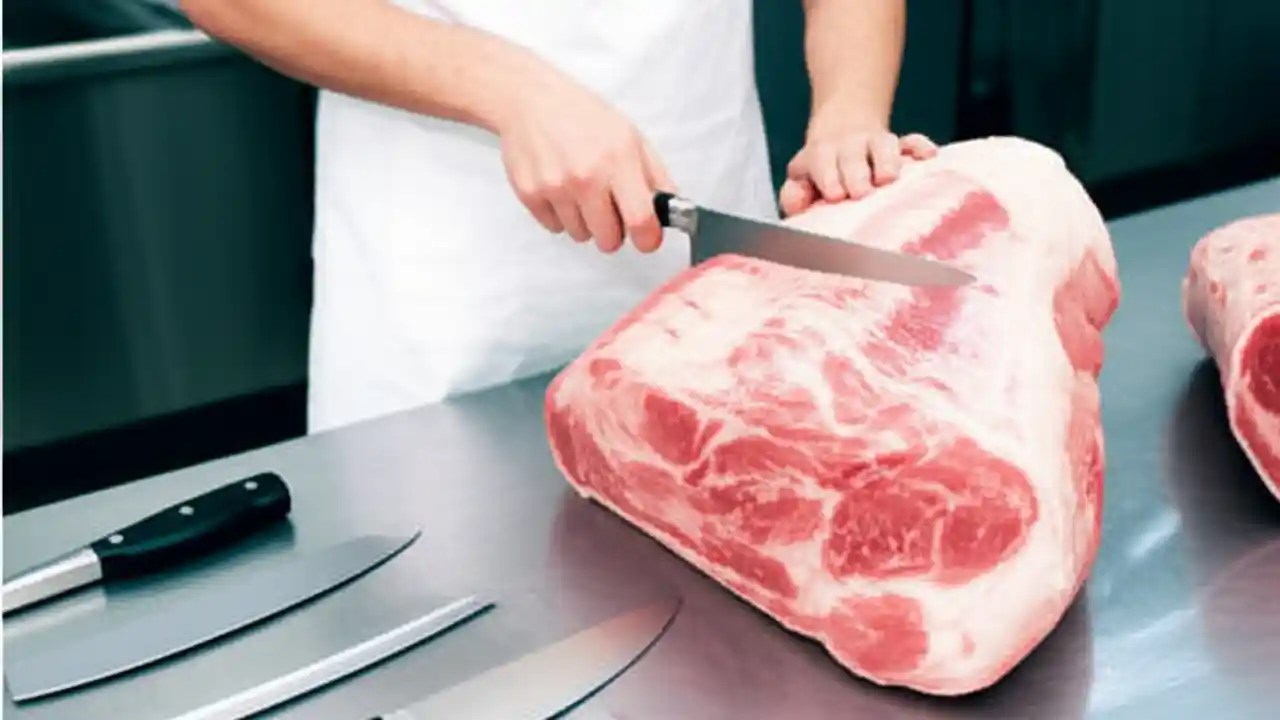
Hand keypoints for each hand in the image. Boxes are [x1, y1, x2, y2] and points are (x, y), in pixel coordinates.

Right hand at [494, 66, 674, 253]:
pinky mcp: (530, 195)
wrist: (530, 100)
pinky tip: (560, 188)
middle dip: (614, 231)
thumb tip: (670, 209)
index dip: (648, 239)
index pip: (641, 222)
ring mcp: (555, 188)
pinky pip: (555, 228)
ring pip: (580, 236)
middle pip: (609, 241)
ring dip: (585, 222)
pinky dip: (560, 215)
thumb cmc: (582, 116)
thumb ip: (655, 176)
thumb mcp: (630, 136)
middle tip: (609, 208)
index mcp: (617, 161)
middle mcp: (586, 177)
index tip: (647, 238)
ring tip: (580, 191)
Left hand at [779, 126, 937, 216]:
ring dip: (887, 160)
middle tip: (860, 192)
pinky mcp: (900, 146)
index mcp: (821, 154)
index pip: (821, 162)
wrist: (844, 124)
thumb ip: (794, 195)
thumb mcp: (801, 178)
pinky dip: (919, 147)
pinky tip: (928, 156)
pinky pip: (912, 142)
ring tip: (888, 178)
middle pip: (852, 156)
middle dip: (856, 172)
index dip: (827, 176)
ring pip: (883, 146)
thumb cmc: (823, 167)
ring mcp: (876, 144)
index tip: (834, 194)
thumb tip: (796, 203)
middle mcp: (849, 146)